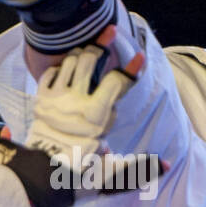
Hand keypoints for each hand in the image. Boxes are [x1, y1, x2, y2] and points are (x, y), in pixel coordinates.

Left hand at [26, 24, 143, 157]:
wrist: (49, 163)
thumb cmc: (85, 154)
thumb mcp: (109, 145)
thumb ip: (125, 133)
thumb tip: (164, 159)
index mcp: (95, 115)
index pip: (116, 81)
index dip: (131, 69)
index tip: (139, 56)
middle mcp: (75, 103)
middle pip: (89, 60)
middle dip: (99, 48)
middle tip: (103, 44)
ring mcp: (56, 97)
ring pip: (70, 60)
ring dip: (79, 54)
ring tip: (85, 57)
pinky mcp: (41, 96)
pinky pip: (53, 70)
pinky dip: (61, 68)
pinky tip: (67, 72)